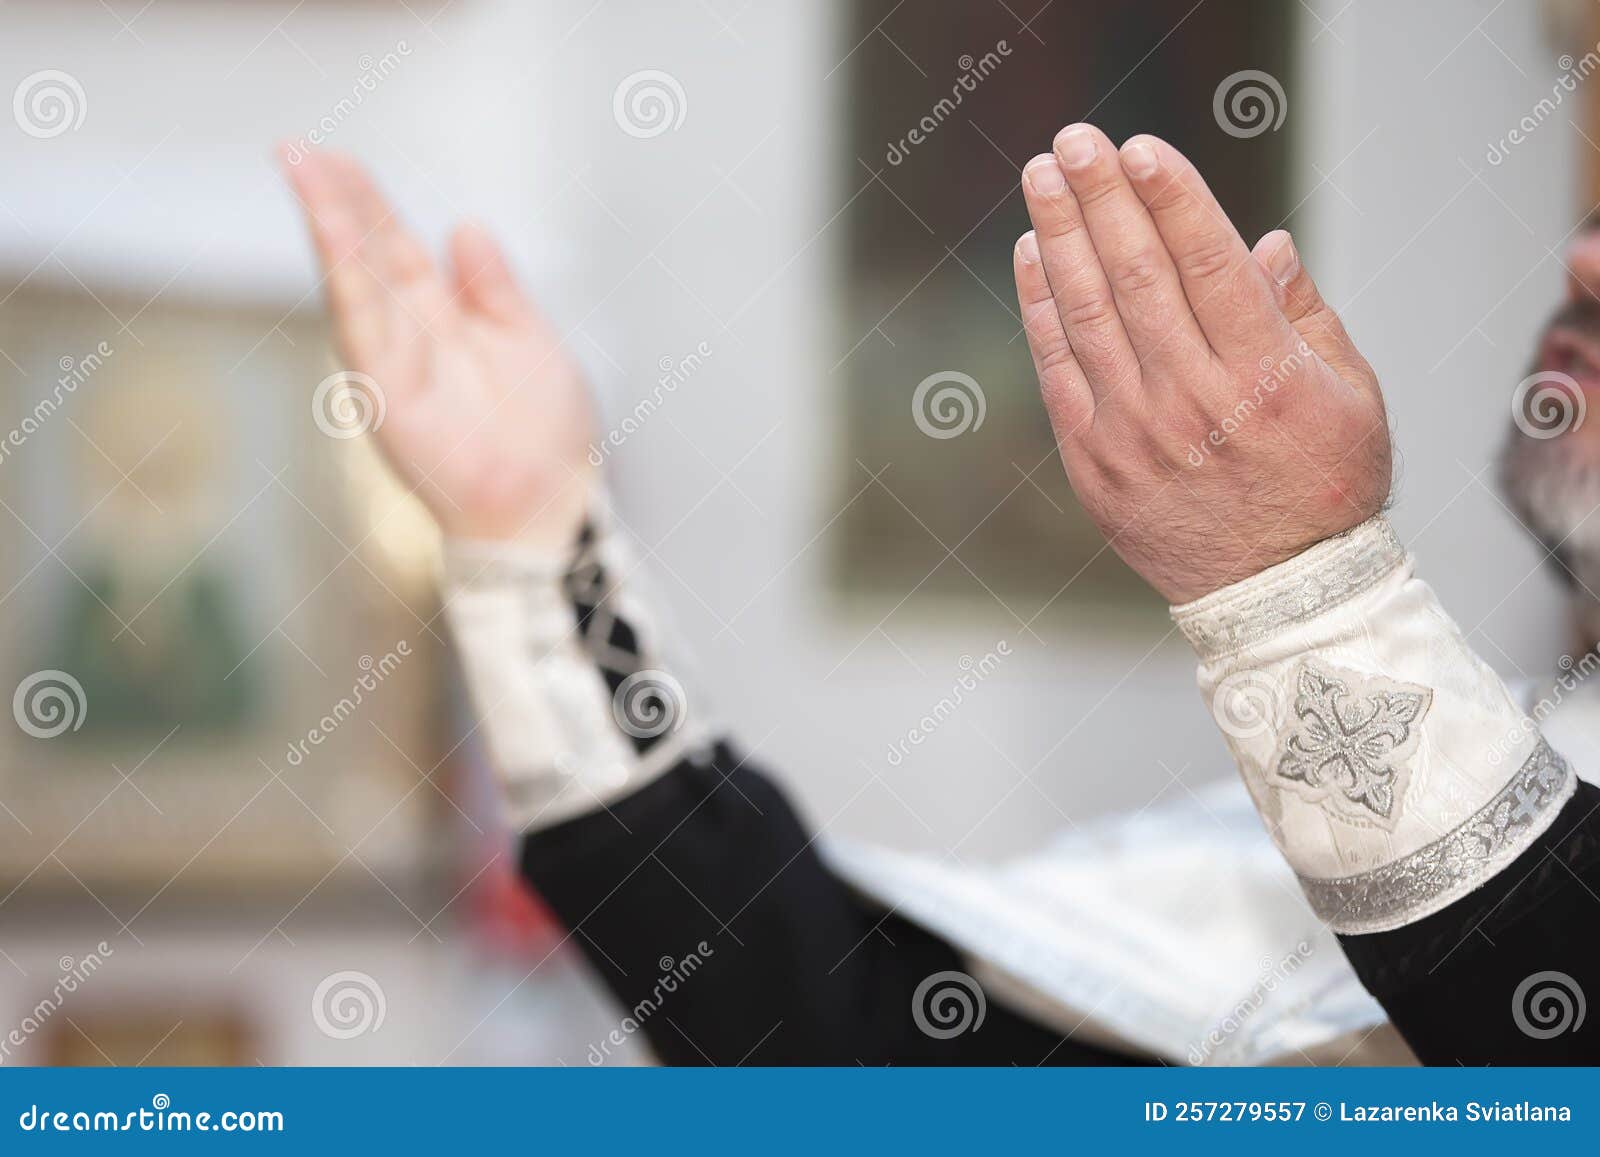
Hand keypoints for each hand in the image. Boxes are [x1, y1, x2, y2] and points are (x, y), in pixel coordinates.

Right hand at [282, 149, 595, 548]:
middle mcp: (411, 339)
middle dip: (333, 201)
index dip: (367, 204)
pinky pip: (361, 327)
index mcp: (445, 320)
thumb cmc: (546, 433)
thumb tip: (464, 226)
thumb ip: (495, 287)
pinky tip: (332, 233)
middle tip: (296, 149)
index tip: (337, 158)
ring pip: (353, 283)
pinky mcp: (387, 396)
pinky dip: (346, 279)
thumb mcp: (527, 338)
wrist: (552, 500)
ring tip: (302, 172)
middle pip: (365, 257)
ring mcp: (394, 366)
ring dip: (327, 227)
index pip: (395, 250)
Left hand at [1013, 125, 1389, 603]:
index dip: (1169, 198)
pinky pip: (1057, 370)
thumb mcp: (1352, 397)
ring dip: (1060, 237)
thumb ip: (1305, 315)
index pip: (1207, 263)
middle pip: (1136, 276)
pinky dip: (1040, 308)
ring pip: (1087, 315)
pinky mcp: (1093, 462)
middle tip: (1073, 142)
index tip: (1138, 148)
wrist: (1278, 595)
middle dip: (1100, 199)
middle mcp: (1193, 399)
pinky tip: (1033, 255)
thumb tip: (1261, 244)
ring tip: (1042, 178)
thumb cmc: (1324, 489)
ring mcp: (1135, 433)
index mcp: (1265, 376)